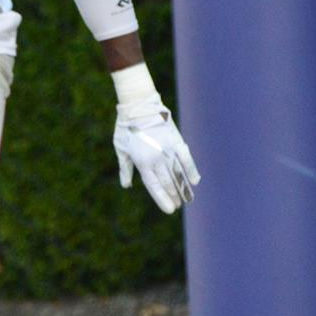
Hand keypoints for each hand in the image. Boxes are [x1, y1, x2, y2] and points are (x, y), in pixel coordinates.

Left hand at [114, 98, 199, 213]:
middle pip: (167, 182)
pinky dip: (191, 169)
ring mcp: (167, 150)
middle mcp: (156, 159)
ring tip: (188, 198)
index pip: (154, 186)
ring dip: (183, 187)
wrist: (138, 106)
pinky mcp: (176, 141)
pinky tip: (195, 181)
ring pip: (177, 173)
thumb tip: (127, 185)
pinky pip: (186, 158)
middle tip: (178, 205)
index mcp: (142, 162)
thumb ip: (126, 168)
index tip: (170, 209)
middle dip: (173, 195)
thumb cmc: (126, 127)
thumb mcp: (121, 149)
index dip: (162, 199)